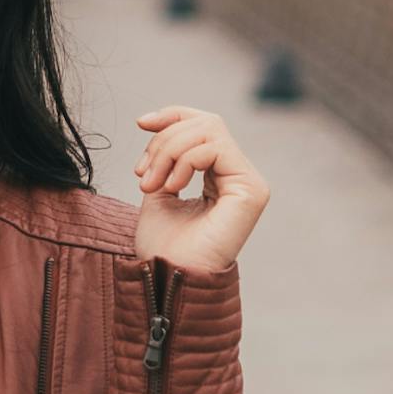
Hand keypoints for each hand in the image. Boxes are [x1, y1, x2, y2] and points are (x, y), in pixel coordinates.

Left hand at [130, 102, 270, 276]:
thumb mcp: (157, 189)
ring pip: (208, 131)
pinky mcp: (251, 189)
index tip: (141, 123)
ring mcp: (249, 182)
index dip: (173, 115)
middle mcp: (239, 175)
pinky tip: (171, 187)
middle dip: (164, 141)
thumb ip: (165, 157)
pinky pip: (215, 148)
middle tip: (143, 176)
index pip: (204, 124)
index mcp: (220, 175)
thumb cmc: (163, 246)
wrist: (170, 278)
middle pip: (204, 123)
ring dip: (169, 152)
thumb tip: (156, 122)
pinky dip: (184, 161)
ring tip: (151, 185)